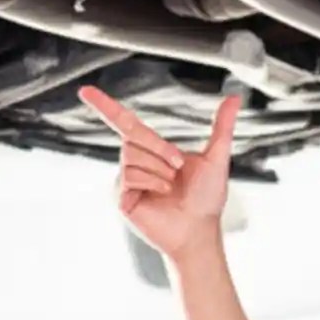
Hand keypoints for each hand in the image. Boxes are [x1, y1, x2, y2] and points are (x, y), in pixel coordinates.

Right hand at [78, 85, 241, 258]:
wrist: (199, 228)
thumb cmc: (206, 197)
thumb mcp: (216, 156)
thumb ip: (222, 125)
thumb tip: (235, 97)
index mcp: (152, 148)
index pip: (123, 121)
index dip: (104, 105)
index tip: (85, 91)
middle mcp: (135, 161)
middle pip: (133, 135)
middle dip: (160, 147)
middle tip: (180, 165)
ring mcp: (126, 179)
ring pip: (131, 155)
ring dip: (159, 168)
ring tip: (171, 185)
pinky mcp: (122, 197)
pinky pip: (129, 176)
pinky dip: (151, 181)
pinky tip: (161, 193)